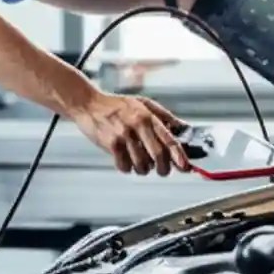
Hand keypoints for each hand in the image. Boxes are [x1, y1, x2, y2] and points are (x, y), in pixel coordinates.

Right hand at [71, 92, 191, 175]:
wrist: (88, 104)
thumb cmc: (116, 105)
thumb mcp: (143, 103)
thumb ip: (164, 116)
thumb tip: (184, 128)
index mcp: (148, 115)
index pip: (169, 139)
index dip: (179, 155)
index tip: (185, 167)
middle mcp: (137, 125)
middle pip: (158, 155)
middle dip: (163, 168)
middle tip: (163, 171)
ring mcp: (124, 135)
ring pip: (142, 164)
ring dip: (144, 169)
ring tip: (140, 163)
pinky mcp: (111, 144)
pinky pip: (124, 166)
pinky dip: (127, 168)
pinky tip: (126, 160)